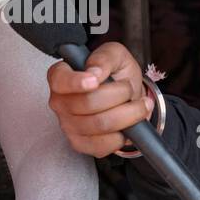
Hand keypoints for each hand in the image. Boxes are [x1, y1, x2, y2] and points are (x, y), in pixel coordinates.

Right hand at [46, 41, 153, 157]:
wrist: (126, 96)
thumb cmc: (116, 74)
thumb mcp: (114, 55)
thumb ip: (104, 57)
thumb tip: (94, 72)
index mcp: (60, 76)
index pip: (59, 80)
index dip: (76, 82)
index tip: (95, 81)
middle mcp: (59, 102)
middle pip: (88, 103)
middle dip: (120, 94)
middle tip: (130, 88)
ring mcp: (67, 125)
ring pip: (100, 124)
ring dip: (129, 114)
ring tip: (140, 105)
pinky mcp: (79, 144)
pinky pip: (102, 145)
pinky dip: (122, 135)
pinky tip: (127, 124)